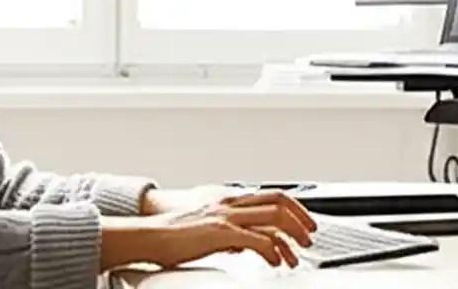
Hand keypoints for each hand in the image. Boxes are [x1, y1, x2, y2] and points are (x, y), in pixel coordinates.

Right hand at [103, 190, 317, 270]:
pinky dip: (271, 251)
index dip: (295, 208)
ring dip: (290, 239)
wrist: (148, 237)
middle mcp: (231, 204)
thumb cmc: (172, 236)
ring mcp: (226, 216)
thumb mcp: (208, 231)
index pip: (273, 196)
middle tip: (310, 238)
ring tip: (296, 256)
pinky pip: (256, 239)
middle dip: (300, 221)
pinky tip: (275, 262)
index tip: (306, 223)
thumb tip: (245, 245)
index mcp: (229, 201)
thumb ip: (229, 234)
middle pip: (279, 203)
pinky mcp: (220, 233)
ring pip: (272, 219)